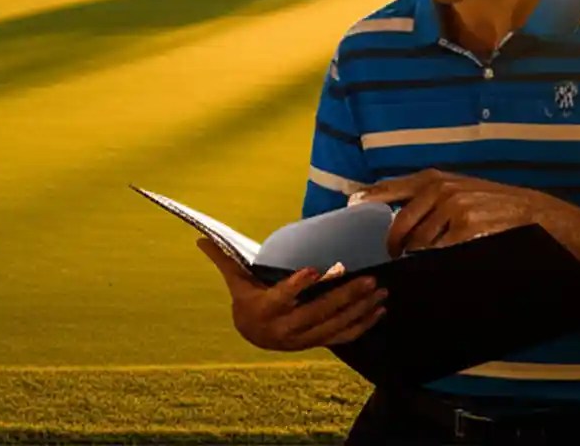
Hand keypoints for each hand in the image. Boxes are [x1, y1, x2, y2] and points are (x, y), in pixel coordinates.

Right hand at [197, 239, 387, 351]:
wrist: (254, 335)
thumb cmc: (247, 300)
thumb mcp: (236, 281)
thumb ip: (224, 259)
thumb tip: (200, 238)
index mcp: (265, 309)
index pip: (282, 297)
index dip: (297, 285)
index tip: (315, 270)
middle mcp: (285, 328)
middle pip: (318, 312)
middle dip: (345, 296)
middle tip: (367, 279)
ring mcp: (304, 338)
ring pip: (335, 325)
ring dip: (360, 309)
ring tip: (379, 291)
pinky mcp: (318, 341)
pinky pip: (343, 336)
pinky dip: (363, 324)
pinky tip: (380, 310)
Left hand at [351, 169, 563, 257]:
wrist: (534, 212)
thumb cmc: (493, 203)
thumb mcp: (459, 188)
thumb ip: (428, 197)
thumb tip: (392, 214)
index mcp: (435, 179)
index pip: (391, 189)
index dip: (370, 198)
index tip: (351, 204)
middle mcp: (440, 190)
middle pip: (400, 226)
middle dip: (395, 244)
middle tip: (394, 255)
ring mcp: (453, 209)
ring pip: (418, 244)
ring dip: (418, 255)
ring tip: (428, 257)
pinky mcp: (466, 229)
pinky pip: (438, 253)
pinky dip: (436, 260)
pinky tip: (444, 260)